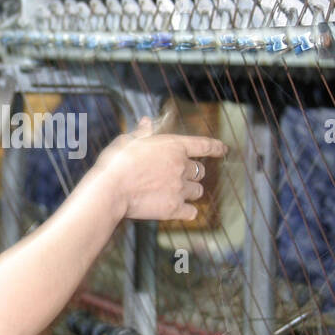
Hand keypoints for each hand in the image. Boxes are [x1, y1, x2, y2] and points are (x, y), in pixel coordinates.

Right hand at [93, 116, 228, 221]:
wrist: (110, 190)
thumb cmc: (116, 163)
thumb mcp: (128, 141)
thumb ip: (142, 133)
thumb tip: (147, 122)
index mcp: (173, 146)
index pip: (203, 145)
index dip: (216, 147)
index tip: (224, 149)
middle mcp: (181, 167)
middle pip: (200, 171)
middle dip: (193, 173)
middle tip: (179, 176)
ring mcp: (179, 189)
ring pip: (198, 191)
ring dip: (191, 191)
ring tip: (176, 192)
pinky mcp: (174, 209)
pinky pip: (192, 212)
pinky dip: (188, 211)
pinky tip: (180, 210)